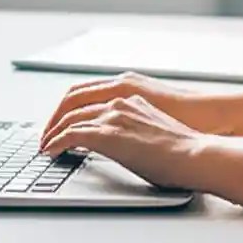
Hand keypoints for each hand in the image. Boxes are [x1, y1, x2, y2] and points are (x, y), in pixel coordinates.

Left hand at [41, 94, 208, 189]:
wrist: (197, 150)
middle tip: (46, 134)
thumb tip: (129, 136)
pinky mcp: (109, 134)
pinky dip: (56, 143)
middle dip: (54, 118)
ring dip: (52, 132)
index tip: (61, 119)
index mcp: (130, 89)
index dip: (69, 105)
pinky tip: (51, 152)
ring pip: (69, 117)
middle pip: (72, 100)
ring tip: (45, 146)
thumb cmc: (185, 141)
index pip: (87, 90)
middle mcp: (118, 96)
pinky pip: (71, 135)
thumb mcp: (156, 119)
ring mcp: (113, 114)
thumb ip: (136, 119)